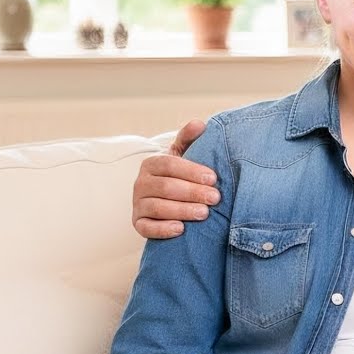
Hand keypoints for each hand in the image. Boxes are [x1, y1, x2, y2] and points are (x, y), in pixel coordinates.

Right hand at [132, 119, 220, 238]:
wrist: (168, 200)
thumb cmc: (180, 176)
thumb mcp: (184, 155)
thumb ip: (189, 139)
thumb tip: (199, 124)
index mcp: (152, 164)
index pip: (169, 164)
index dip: (192, 171)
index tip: (213, 178)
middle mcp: (141, 183)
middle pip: (165, 187)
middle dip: (193, 192)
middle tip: (215, 198)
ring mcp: (138, 204)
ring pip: (158, 207)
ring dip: (182, 210)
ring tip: (204, 213)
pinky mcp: (138, 223)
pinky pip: (146, 228)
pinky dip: (162, 229)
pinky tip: (180, 229)